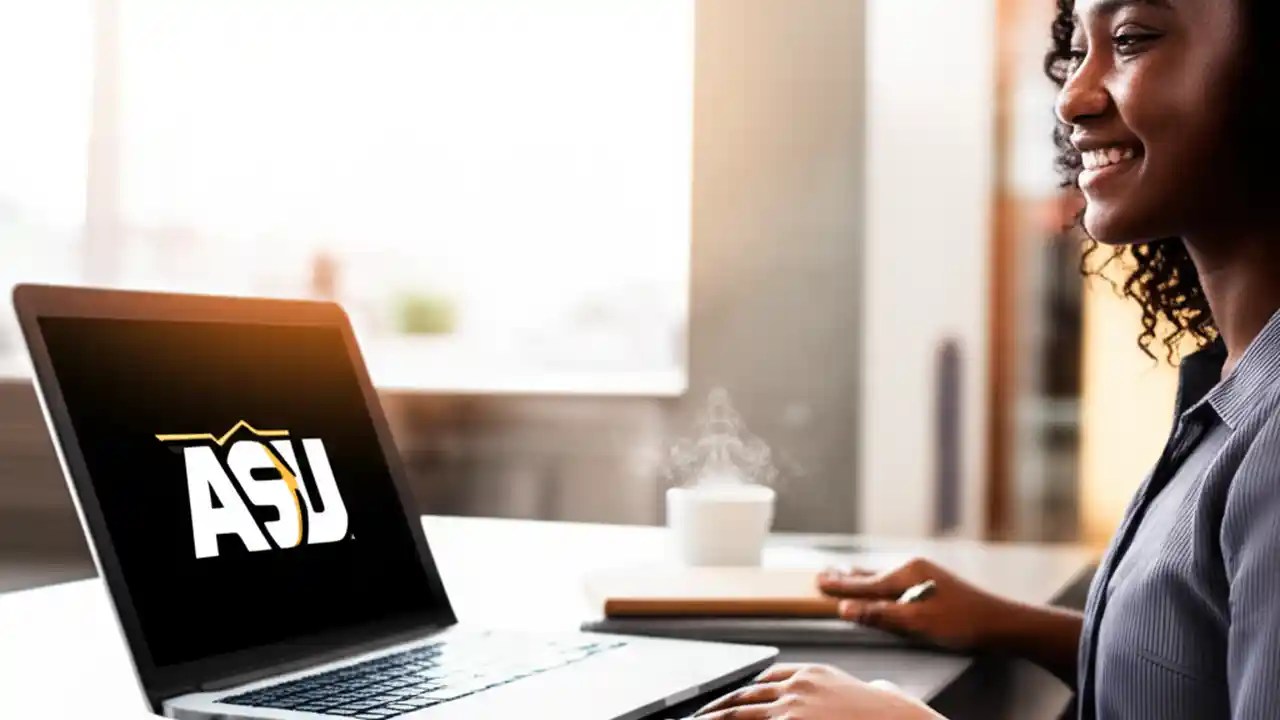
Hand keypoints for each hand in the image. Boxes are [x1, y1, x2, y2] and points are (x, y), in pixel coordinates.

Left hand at [691, 664, 943, 719]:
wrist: (901, 719)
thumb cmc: (896, 712)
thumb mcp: (878, 689)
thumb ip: (866, 685)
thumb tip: (879, 685)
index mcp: (814, 672)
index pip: (767, 679)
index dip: (746, 691)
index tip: (731, 699)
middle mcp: (797, 685)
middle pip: (745, 696)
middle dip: (719, 708)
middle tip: (697, 716)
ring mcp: (791, 708)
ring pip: (739, 713)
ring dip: (715, 719)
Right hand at [818, 557, 1010, 650]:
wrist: (1001, 622)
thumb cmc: (961, 622)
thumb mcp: (917, 622)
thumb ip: (879, 614)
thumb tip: (846, 608)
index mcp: (907, 573)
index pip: (864, 583)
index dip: (840, 585)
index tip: (817, 581)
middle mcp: (914, 568)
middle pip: (872, 574)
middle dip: (848, 576)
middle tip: (824, 573)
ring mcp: (925, 575)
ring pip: (885, 576)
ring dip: (864, 578)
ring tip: (846, 573)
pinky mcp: (933, 585)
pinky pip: (897, 581)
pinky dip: (881, 584)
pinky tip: (883, 586)